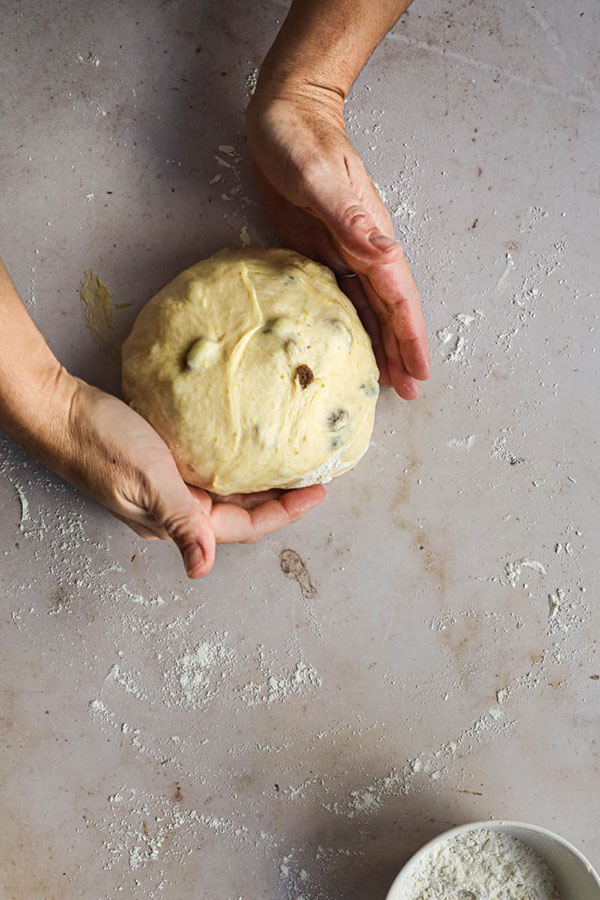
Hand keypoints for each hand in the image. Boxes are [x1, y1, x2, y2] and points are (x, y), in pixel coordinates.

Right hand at [57, 378, 323, 578]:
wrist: (58, 410)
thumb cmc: (99, 442)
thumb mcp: (149, 480)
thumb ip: (181, 523)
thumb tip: (202, 571)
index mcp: (174, 520)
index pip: (244, 527)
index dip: (284, 512)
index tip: (317, 492)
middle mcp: (174, 510)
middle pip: (240, 513)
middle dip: (279, 500)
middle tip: (313, 477)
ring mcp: (167, 488)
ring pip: (227, 492)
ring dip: (259, 482)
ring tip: (290, 465)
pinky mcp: (159, 463)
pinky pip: (209, 470)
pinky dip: (234, 463)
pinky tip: (247, 448)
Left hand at [246, 88, 429, 398]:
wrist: (285, 114)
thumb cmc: (300, 139)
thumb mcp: (319, 176)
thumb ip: (350, 216)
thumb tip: (388, 250)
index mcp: (368, 236)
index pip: (398, 296)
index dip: (411, 336)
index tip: (420, 371)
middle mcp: (362, 249)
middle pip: (389, 310)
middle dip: (402, 351)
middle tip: (410, 393)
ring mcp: (342, 251)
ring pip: (367, 308)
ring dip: (380, 343)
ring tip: (387, 380)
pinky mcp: (319, 250)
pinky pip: (341, 296)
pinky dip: (350, 323)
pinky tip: (349, 343)